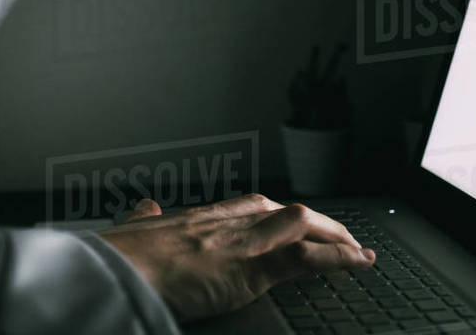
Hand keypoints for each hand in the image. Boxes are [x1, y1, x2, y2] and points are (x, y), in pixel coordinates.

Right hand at [98, 194, 376, 322]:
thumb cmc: (121, 257)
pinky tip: (358, 261)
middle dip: (318, 223)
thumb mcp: (135, 231)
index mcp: (202, 214)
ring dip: (335, 236)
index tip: (296, 220)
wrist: (117, 270)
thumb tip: (144, 209)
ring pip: (305, 225)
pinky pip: (308, 258)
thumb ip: (146, 220)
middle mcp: (228, 218)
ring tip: (357, 249)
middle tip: (340, 237)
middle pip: (286, 211)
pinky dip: (339, 259)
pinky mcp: (254, 265)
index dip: (281, 214)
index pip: (254, 205)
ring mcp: (244, 239)